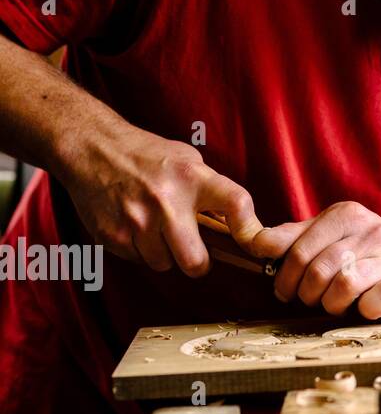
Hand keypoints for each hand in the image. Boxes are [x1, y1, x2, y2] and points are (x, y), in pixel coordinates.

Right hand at [58, 124, 261, 276]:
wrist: (93, 148)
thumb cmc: (147, 155)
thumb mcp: (188, 161)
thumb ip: (211, 191)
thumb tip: (237, 226)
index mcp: (194, 177)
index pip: (237, 204)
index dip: (251, 232)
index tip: (255, 245)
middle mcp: (167, 201)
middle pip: (195, 262)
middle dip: (198, 263)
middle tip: (196, 252)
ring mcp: (137, 221)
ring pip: (164, 265)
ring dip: (165, 254)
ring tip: (158, 229)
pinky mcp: (112, 236)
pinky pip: (138, 261)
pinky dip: (140, 250)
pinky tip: (136, 226)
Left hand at [248, 202, 380, 318]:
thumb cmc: (358, 252)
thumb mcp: (324, 235)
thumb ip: (290, 238)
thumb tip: (256, 242)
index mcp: (346, 214)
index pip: (299, 250)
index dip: (285, 277)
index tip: (284, 289)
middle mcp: (372, 230)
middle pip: (318, 271)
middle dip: (306, 294)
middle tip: (309, 300)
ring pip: (344, 286)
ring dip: (332, 305)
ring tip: (334, 303)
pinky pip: (374, 302)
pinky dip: (362, 311)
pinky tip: (362, 307)